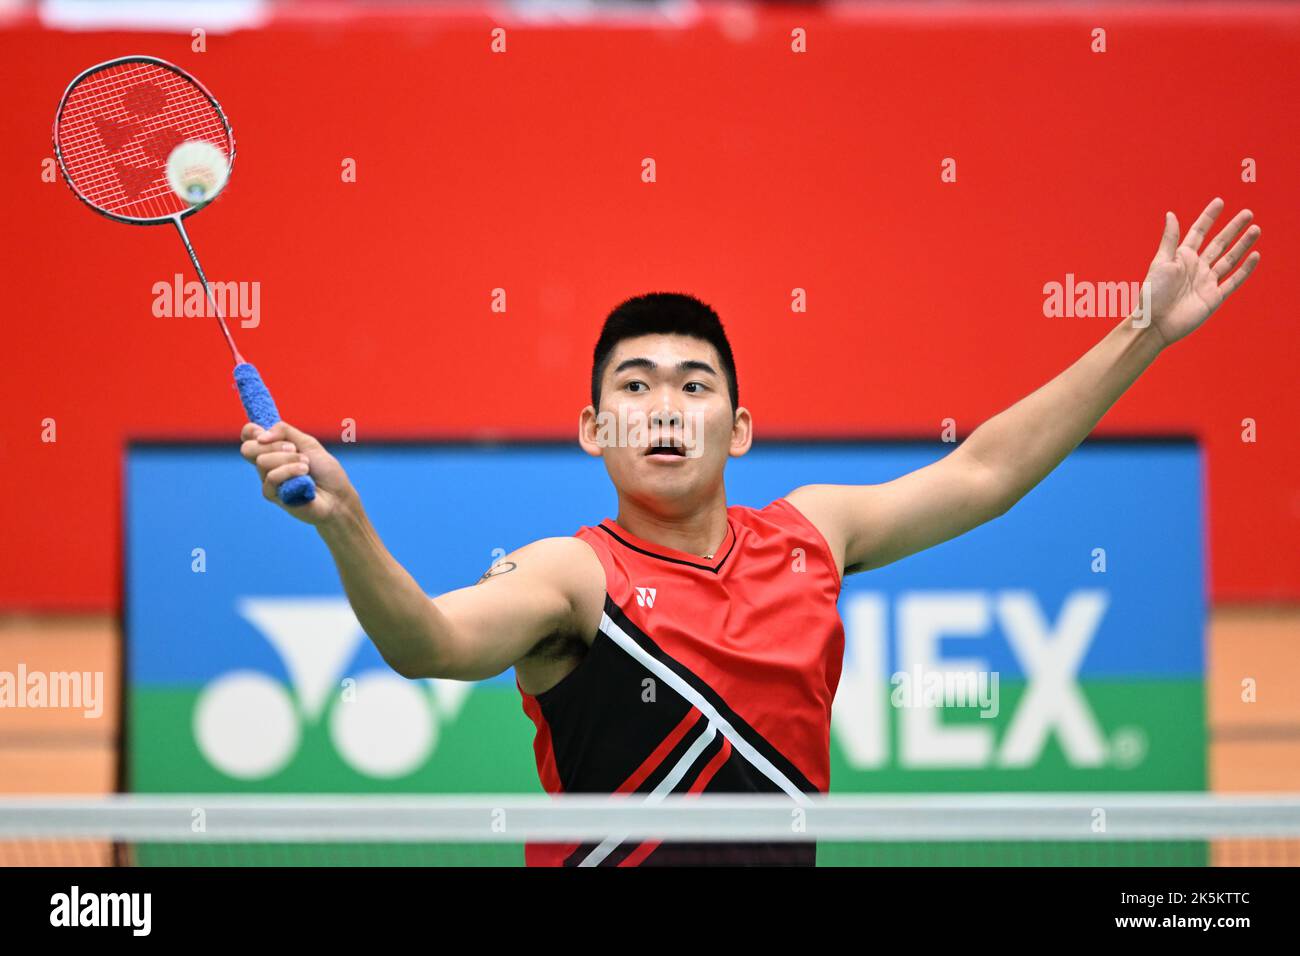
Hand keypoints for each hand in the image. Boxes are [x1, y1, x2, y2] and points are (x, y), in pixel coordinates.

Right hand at [239, 421, 355, 524]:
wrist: (337, 496)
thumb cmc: (325, 471)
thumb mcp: (308, 443)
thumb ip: (284, 431)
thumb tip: (260, 436)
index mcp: (273, 449)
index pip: (248, 435)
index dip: (252, 431)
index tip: (263, 433)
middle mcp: (266, 464)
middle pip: (248, 448)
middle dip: (275, 445)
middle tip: (294, 449)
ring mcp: (267, 480)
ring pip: (262, 461)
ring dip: (289, 460)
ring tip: (306, 467)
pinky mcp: (271, 495)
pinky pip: (271, 477)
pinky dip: (290, 472)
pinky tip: (304, 477)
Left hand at [1143, 197, 1260, 347]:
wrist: (1154, 324)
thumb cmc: (1152, 294)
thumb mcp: (1160, 262)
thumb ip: (1170, 239)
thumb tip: (1171, 214)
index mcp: (1181, 257)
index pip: (1199, 232)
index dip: (1209, 217)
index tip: (1220, 202)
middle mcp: (1196, 268)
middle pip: (1219, 243)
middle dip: (1233, 228)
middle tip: (1247, 213)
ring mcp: (1206, 282)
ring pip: (1229, 259)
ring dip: (1242, 244)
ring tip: (1255, 229)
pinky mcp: (1214, 297)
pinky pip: (1233, 281)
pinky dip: (1245, 269)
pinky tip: (1255, 256)